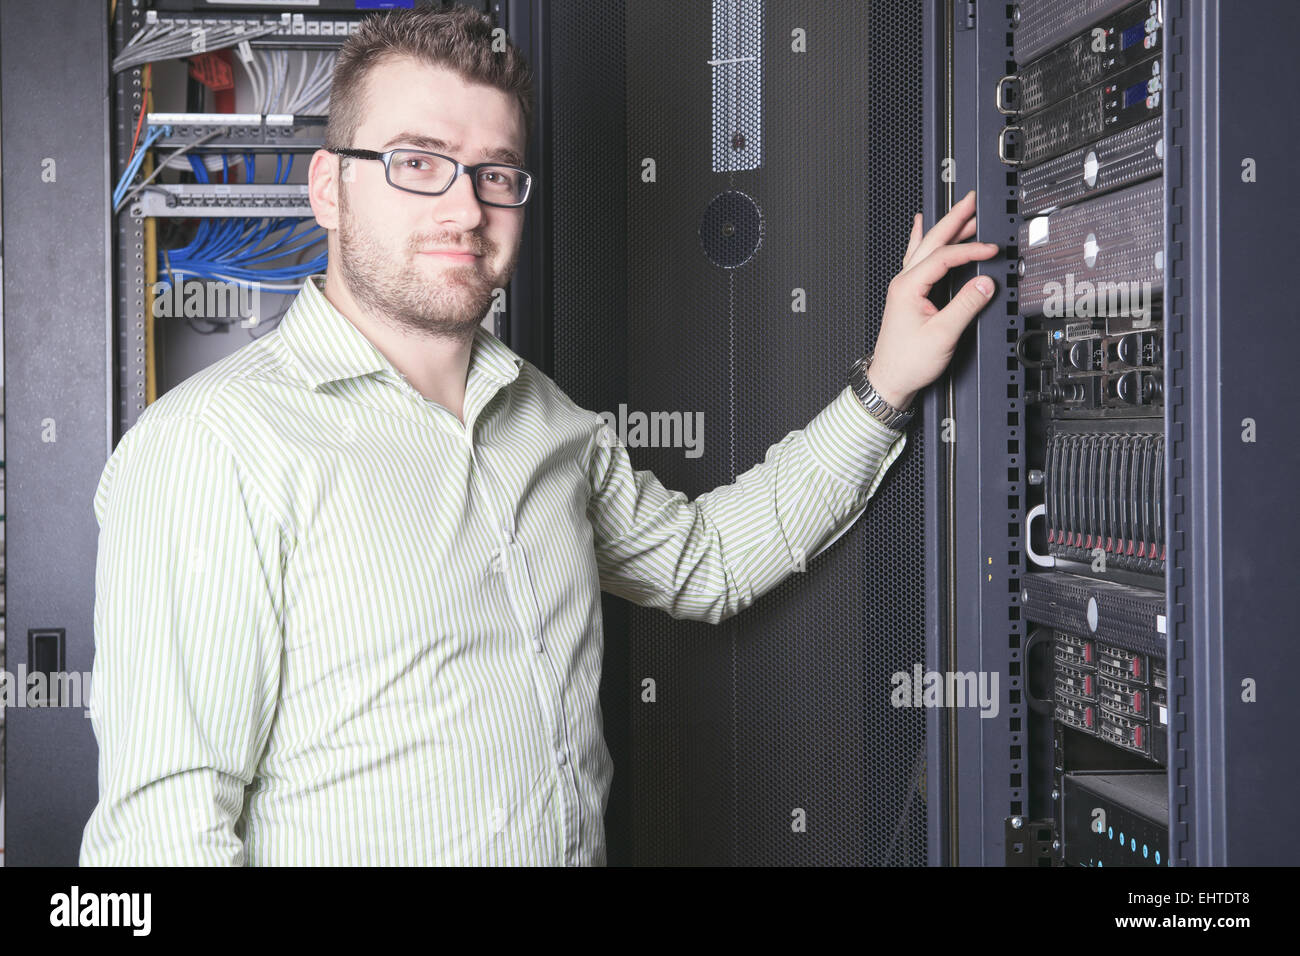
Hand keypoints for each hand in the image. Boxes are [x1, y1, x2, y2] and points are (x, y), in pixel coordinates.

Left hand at [865, 190, 999, 409]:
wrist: (889, 379)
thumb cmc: (908, 362)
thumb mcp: (943, 334)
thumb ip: (966, 306)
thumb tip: (986, 283)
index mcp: (909, 286)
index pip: (945, 256)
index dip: (971, 250)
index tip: (992, 250)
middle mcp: (904, 282)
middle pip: (931, 241)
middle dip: (954, 219)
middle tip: (972, 200)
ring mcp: (904, 286)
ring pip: (925, 247)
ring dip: (945, 228)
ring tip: (963, 212)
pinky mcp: (908, 294)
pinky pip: (917, 258)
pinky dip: (923, 240)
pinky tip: (920, 226)